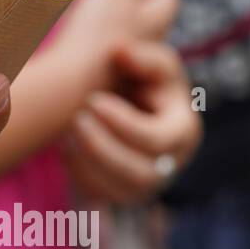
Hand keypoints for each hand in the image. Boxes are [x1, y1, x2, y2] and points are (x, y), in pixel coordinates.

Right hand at [55, 0, 179, 91]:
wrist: (70, 83)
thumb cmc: (97, 33)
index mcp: (157, 17)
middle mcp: (146, 38)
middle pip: (139, 2)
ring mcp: (123, 54)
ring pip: (116, 17)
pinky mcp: (100, 64)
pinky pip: (98, 34)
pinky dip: (87, 18)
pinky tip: (67, 15)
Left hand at [59, 39, 201, 204]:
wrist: (130, 100)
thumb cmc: (144, 78)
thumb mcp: (153, 62)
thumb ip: (144, 56)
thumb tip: (122, 52)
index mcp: (183, 131)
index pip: (158, 141)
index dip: (125, 124)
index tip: (93, 100)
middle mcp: (169, 164)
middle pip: (141, 174)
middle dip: (103, 148)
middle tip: (75, 118)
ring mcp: (146, 183)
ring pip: (120, 192)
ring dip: (88, 164)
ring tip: (67, 131)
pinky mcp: (120, 191)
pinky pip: (100, 196)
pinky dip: (79, 174)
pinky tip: (66, 146)